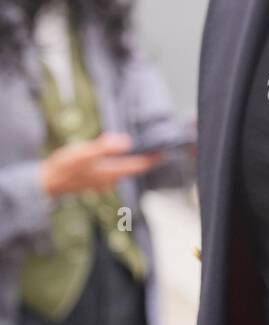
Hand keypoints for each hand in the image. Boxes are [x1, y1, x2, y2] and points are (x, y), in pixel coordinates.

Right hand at [39, 132, 167, 198]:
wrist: (46, 183)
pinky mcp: (93, 179)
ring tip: (141, 148)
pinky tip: (117, 154)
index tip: (167, 151)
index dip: (153, 158)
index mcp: (111, 173)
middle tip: (157, 147)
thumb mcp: (84, 153)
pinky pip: (113, 170)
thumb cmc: (64, 167)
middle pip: (133, 168)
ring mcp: (102, 181)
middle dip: (145, 158)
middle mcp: (110, 180)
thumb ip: (105, 147)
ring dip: (132, 160)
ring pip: (123, 169)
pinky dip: (119, 162)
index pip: (139, 166)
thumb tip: (126, 142)